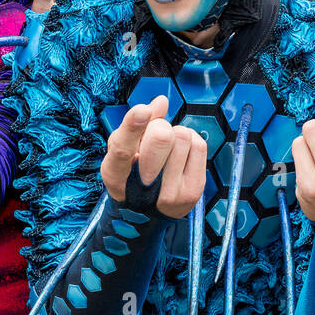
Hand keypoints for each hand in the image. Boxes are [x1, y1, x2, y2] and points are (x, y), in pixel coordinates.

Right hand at [100, 95, 206, 218]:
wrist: (148, 212)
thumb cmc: (131, 172)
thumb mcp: (123, 148)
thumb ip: (136, 124)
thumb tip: (161, 101)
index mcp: (115, 175)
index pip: (123, 149)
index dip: (133, 127)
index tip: (143, 110)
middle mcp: (141, 190)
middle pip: (161, 137)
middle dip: (160, 127)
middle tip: (155, 136)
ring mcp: (170, 194)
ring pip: (182, 136)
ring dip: (175, 133)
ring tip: (167, 148)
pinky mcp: (194, 192)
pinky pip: (199, 145)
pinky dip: (191, 140)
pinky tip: (180, 153)